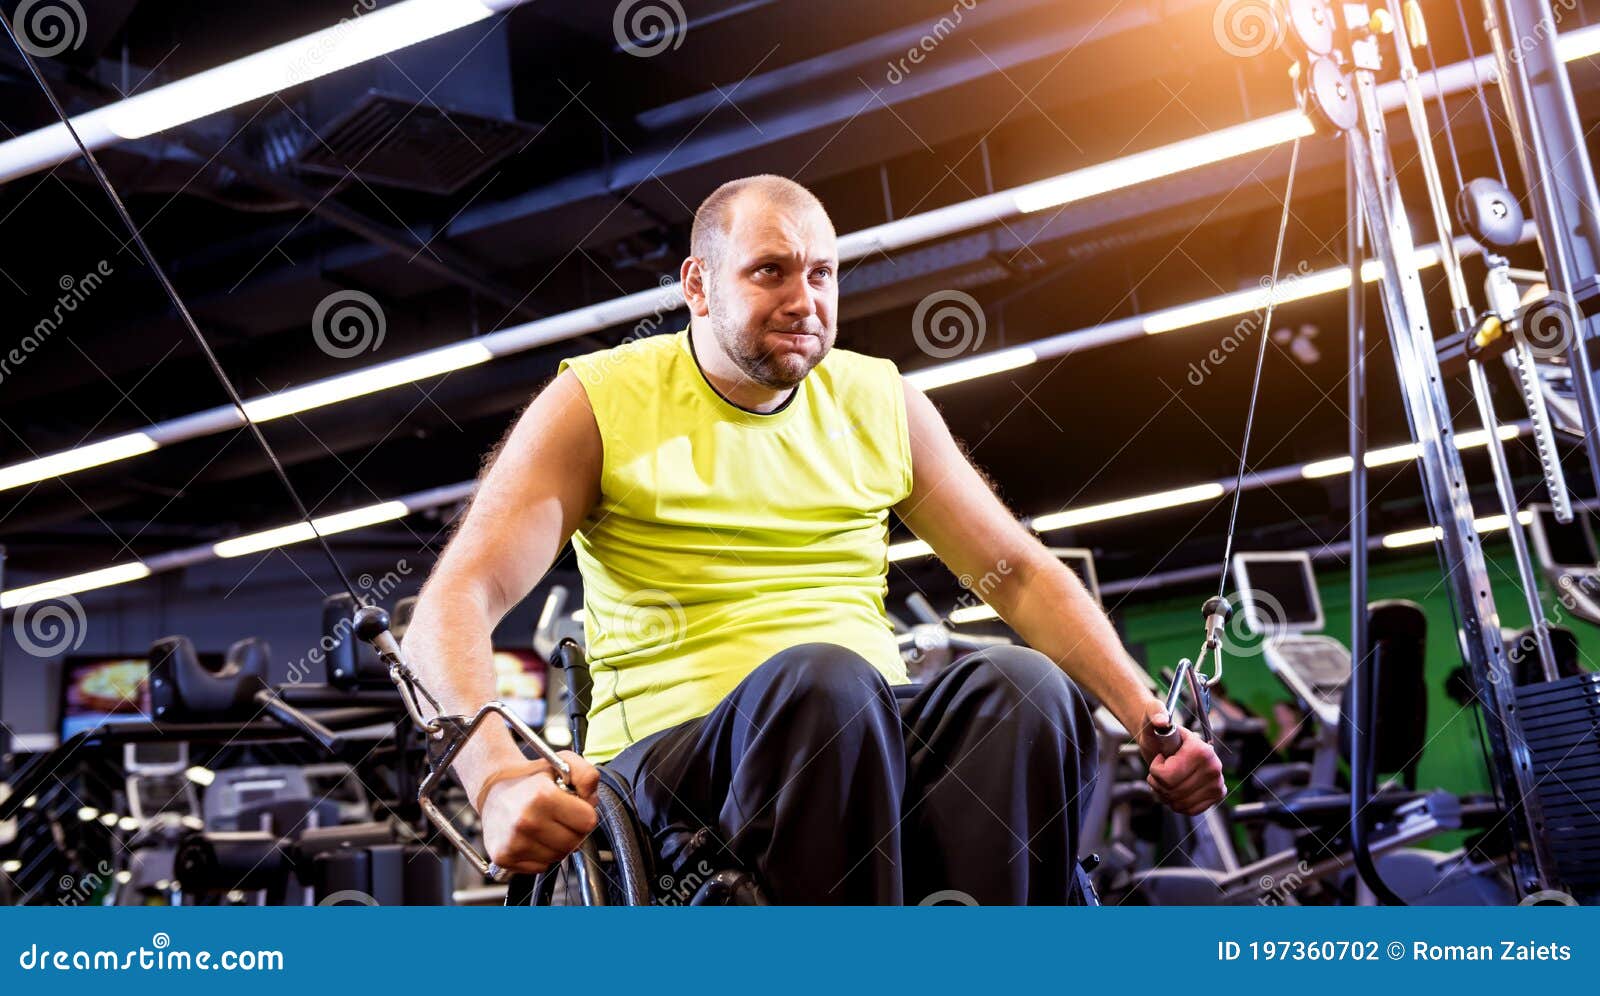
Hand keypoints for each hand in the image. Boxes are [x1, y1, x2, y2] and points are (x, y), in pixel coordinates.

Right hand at [477, 751, 599, 874]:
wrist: (492, 791)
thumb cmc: (529, 780)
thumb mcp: (561, 764)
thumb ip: (587, 775)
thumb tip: (591, 801)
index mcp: (542, 796)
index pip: (588, 821)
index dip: (584, 813)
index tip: (573, 806)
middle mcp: (526, 821)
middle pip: (575, 842)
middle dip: (573, 830)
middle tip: (559, 817)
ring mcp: (514, 842)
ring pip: (559, 857)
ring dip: (558, 844)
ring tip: (544, 826)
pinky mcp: (504, 858)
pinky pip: (541, 866)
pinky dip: (541, 855)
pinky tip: (532, 838)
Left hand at [1136, 704, 1224, 815]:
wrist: (1168, 743)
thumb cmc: (1159, 730)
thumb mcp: (1152, 716)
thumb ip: (1155, 713)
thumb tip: (1161, 721)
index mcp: (1202, 750)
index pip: (1168, 776)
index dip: (1156, 769)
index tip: (1161, 757)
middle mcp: (1214, 768)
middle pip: (1172, 791)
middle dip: (1158, 782)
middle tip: (1161, 768)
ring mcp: (1217, 784)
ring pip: (1178, 803)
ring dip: (1164, 793)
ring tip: (1166, 777)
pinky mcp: (1216, 796)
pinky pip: (1187, 810)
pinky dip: (1175, 802)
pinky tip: (1175, 788)